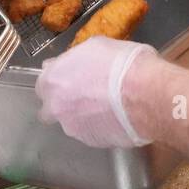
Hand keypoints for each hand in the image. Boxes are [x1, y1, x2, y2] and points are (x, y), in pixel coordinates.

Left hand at [35, 36, 155, 148]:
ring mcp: (72, 127)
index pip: (43, 84)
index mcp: (53, 79)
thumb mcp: (96, 46)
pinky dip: (98, 127)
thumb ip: (75, 60)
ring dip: (82, 116)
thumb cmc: (123, 63)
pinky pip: (90, 133)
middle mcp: (56, 106)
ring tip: (106, 108)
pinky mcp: (91, 142)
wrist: (145, 95)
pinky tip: (115, 119)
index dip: (58, 81)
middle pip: (50, 108)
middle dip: (62, 103)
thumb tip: (69, 64)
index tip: (71, 78)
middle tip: (84, 96)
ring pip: (70, 123)